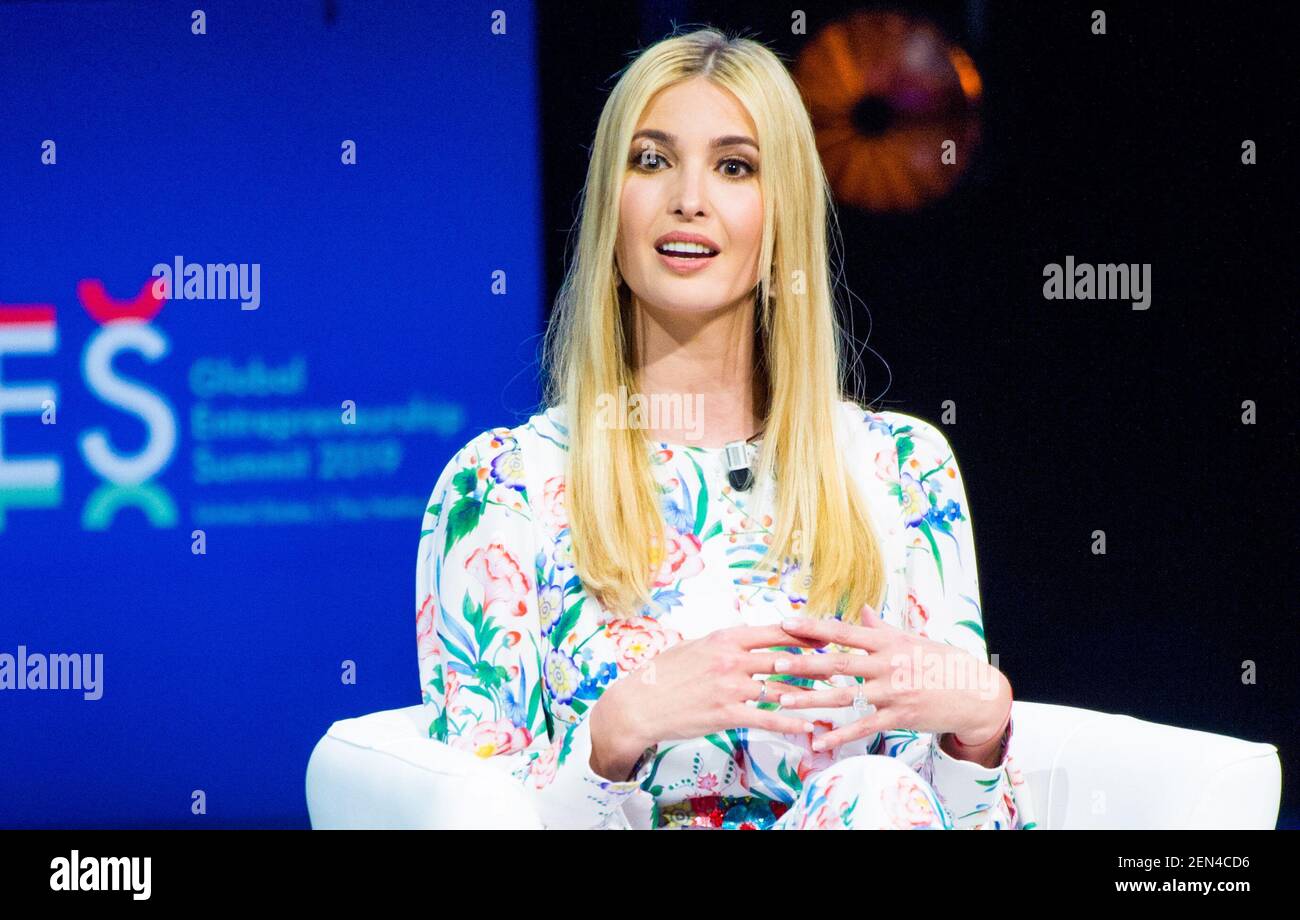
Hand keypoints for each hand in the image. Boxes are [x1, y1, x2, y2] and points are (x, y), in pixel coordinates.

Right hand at [606, 624, 832, 751]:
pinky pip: (767, 719)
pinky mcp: (726, 714)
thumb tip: (746, 638)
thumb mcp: (695, 646)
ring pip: (782, 690)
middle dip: (818, 664)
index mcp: (725, 638)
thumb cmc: (664, 674)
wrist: (638, 704)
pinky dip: (791, 724)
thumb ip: (724, 643)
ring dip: (811, 695)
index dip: (805, 634)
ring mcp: (730, 687)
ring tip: (836, 698)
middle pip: (786, 660)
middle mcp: (731, 659)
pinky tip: (809, 727)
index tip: (827, 635)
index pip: (774, 632)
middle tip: (843, 666)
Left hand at [772, 612, 1009, 753]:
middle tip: (773, 662)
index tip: (785, 623)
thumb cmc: (942, 662)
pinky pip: (863, 727)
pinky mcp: (899, 717)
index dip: (813, 627)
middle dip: (803, 663)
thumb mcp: (912, 639)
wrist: (976, 692)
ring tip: (783, 700)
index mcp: (888, 642)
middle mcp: (888, 665)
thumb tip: (860, 609)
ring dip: (811, 699)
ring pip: (845, 696)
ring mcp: (893, 692)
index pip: (844, 631)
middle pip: (838, 663)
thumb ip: (881, 628)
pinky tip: (816, 740)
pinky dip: (839, 735)